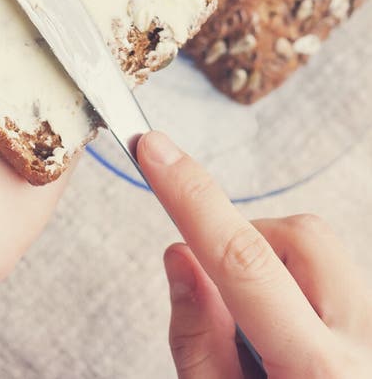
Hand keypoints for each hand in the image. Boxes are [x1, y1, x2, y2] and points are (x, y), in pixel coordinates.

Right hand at [138, 131, 371, 377]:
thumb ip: (196, 339)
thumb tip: (180, 252)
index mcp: (318, 375)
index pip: (243, 261)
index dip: (191, 197)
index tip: (153, 147)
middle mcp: (367, 346)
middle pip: (300, 238)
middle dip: (246, 245)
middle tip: (228, 307)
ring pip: (325, 252)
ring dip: (278, 270)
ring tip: (268, 339)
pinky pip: (343, 279)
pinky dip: (306, 292)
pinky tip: (300, 348)